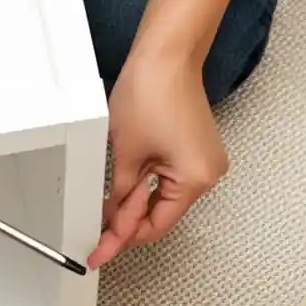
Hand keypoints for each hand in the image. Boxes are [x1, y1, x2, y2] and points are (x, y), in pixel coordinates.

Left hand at [88, 54, 227, 267]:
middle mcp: (208, 173)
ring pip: (165, 197)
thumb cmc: (151, 92)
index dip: (123, 238)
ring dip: (137, 202)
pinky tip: (126, 190)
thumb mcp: (126, 153)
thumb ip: (121, 193)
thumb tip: (114, 218)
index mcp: (195, 178)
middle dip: (128, 221)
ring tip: (108, 208)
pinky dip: (148, 186)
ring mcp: (205, 161)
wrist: (166, 55)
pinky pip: (171, 179)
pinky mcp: (196, 149)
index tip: (101, 250)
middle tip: (98, 234)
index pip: (155, 225)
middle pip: (162, 214)